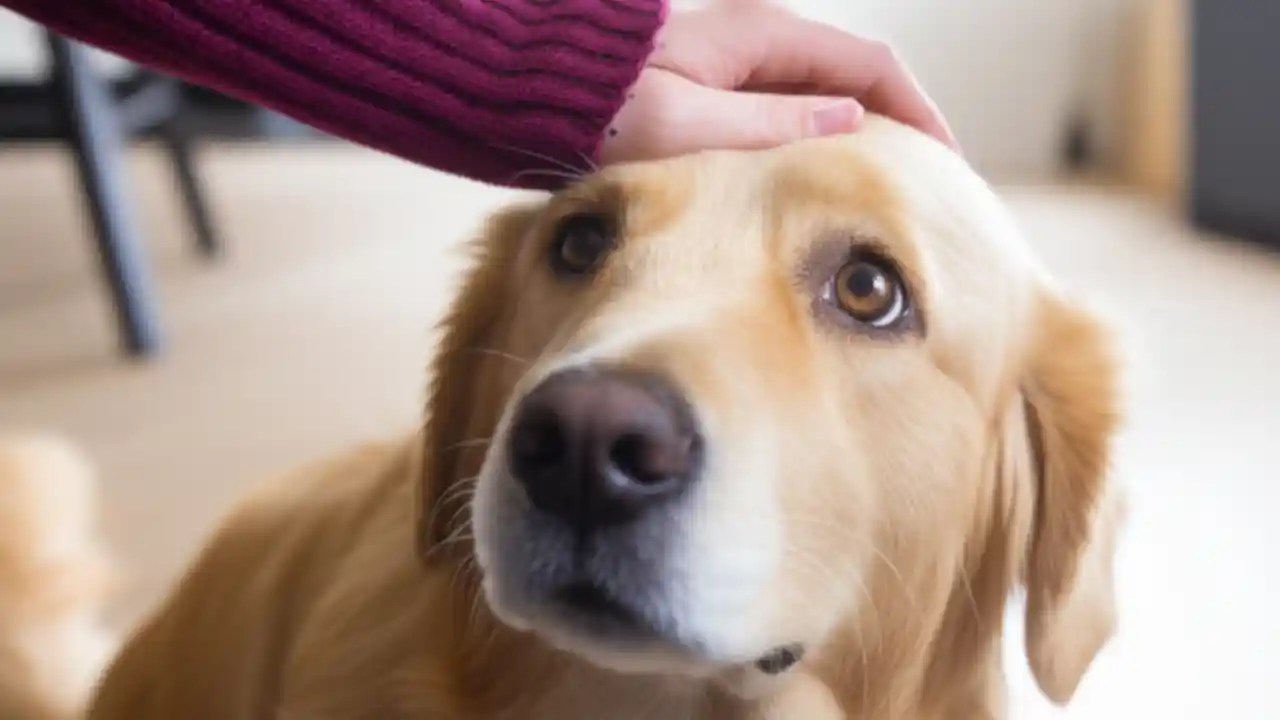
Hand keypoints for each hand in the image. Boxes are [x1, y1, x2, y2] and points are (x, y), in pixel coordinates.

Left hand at [599, 0, 957, 165]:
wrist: (532, 88)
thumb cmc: (599, 106)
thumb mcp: (687, 123)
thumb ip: (767, 123)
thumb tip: (849, 124)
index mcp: (762, 37)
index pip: (870, 66)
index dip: (918, 111)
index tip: (946, 161)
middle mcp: (757, 41)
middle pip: (853, 80)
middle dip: (898, 126)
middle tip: (925, 184)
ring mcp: (737, 65)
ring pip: (822, 98)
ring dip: (859, 137)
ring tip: (883, 191)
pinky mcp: (716, 90)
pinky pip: (787, 112)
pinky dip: (817, 143)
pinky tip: (820, 182)